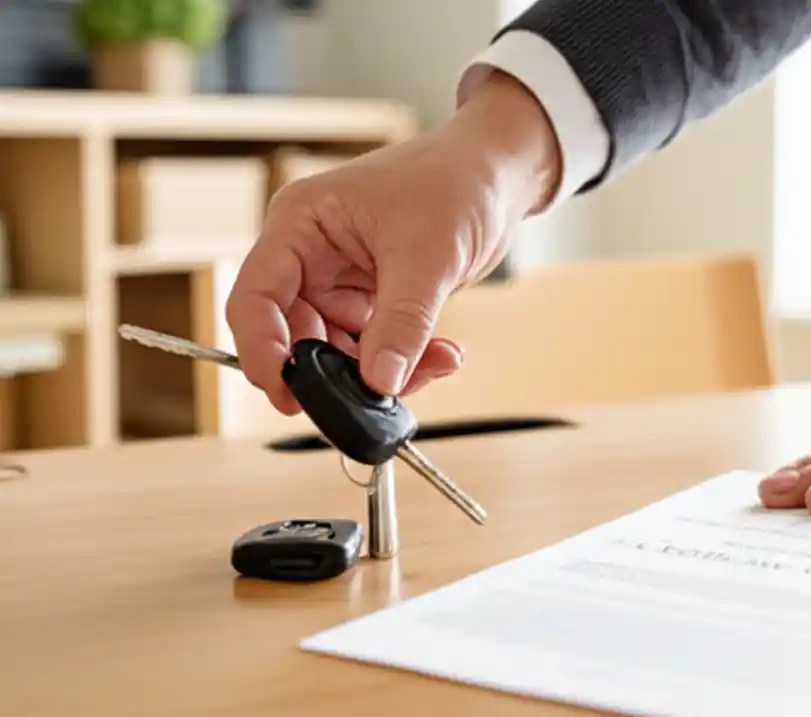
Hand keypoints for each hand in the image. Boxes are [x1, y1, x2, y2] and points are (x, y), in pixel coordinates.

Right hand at [226, 72, 559, 413]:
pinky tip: (443, 354)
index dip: (263, 349)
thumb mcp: (428, 255)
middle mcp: (311, 254)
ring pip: (339, 350)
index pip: (256, 297)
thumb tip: (381, 381)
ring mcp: (342, 278)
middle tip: (380, 395)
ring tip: (435, 362)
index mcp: (300, 224)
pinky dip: (406, 359)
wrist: (501, 174)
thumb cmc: (456, 181)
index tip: (287, 392)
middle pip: (297, 335)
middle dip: (339, 370)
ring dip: (383, 369)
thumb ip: (401, 323)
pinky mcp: (374, 297)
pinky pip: (375, 346)